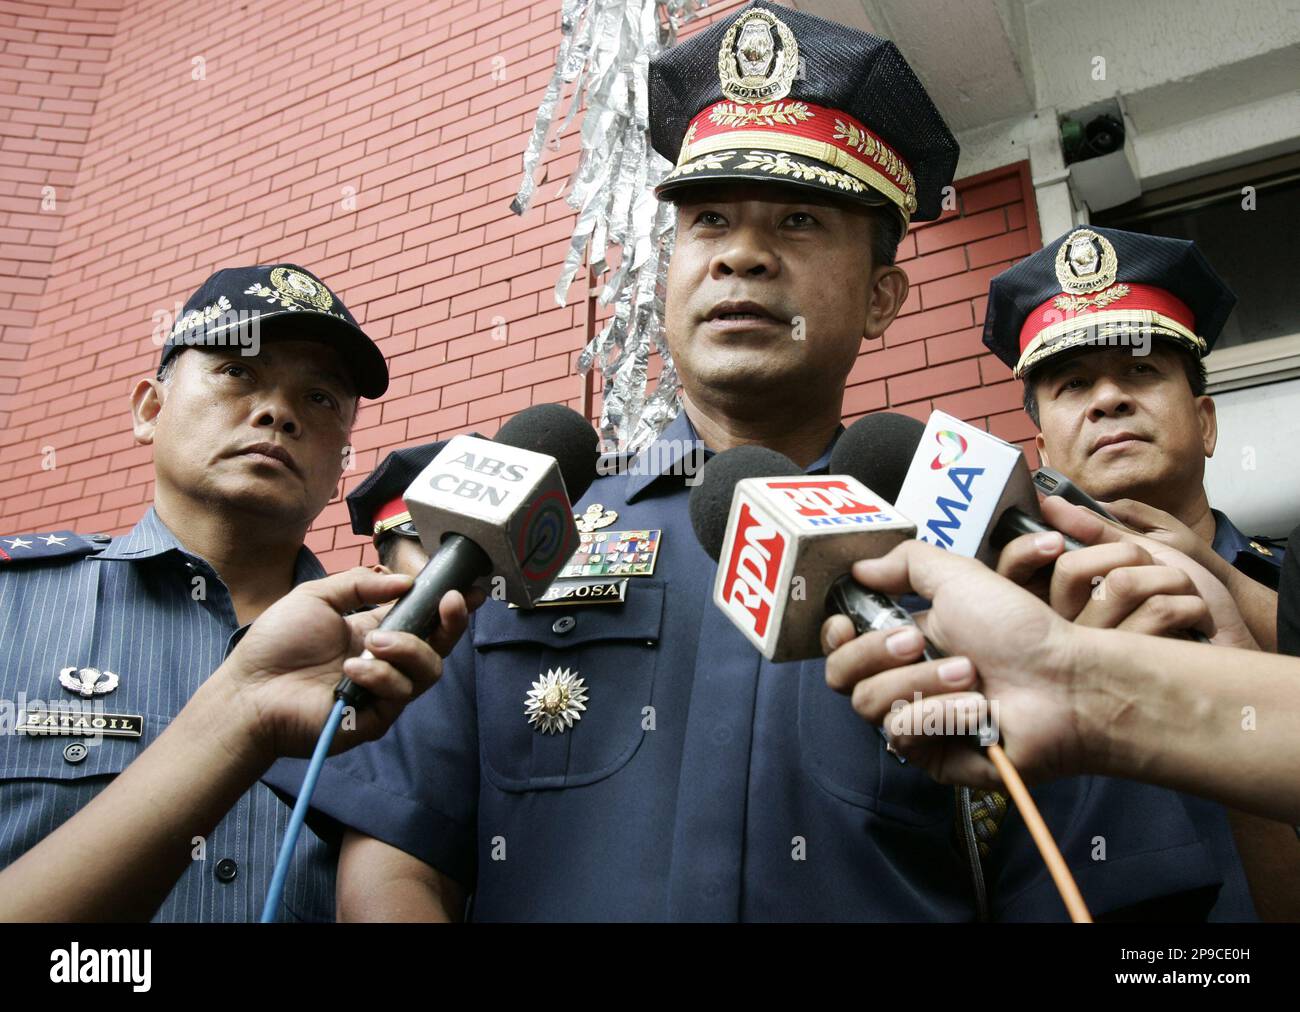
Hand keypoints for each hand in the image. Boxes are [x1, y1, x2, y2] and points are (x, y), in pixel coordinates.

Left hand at [209, 568, 478, 765]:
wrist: (248, 690)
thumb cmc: (276, 643)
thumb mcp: (317, 597)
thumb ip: (361, 585)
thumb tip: (406, 582)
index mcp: (377, 631)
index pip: (425, 618)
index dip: (450, 605)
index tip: (470, 587)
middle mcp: (387, 661)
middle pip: (439, 646)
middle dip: (451, 623)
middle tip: (448, 603)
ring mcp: (384, 692)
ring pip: (428, 671)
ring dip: (407, 650)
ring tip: (372, 642)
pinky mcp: (375, 718)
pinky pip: (399, 695)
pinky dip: (381, 677)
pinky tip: (351, 670)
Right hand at [821, 541, 1087, 789]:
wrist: (1066, 682)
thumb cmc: (1022, 628)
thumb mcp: (960, 576)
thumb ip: (906, 564)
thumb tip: (860, 569)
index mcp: (905, 642)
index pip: (840, 648)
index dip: (836, 636)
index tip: (847, 623)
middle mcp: (905, 681)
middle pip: (841, 675)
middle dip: (875, 652)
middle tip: (917, 641)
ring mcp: (917, 721)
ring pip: (870, 703)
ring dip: (921, 680)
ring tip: (971, 674)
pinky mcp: (932, 756)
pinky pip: (902, 733)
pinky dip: (939, 713)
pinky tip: (977, 708)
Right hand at [1039, 497, 1256, 649]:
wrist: (1234, 633)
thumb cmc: (1188, 589)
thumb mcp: (1144, 546)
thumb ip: (1098, 528)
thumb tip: (1049, 503)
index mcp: (1065, 592)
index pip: (1027, 565)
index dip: (1037, 546)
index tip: (1065, 540)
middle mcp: (1068, 623)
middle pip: (1070, 567)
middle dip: (1132, 552)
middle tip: (1156, 567)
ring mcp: (1097, 648)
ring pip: (1120, 584)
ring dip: (1172, 578)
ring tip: (1185, 595)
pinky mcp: (1131, 666)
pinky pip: (1153, 611)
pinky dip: (1192, 603)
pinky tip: (1196, 621)